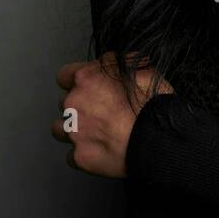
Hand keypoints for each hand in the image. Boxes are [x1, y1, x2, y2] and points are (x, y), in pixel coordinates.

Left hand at [51, 51, 175, 177]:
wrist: (158, 138)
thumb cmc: (153, 104)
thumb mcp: (141, 69)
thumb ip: (117, 63)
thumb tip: (109, 61)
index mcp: (86, 79)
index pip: (64, 75)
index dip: (77, 81)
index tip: (87, 88)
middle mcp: (74, 104)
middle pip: (64, 103)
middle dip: (79, 107)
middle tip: (100, 113)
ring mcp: (74, 131)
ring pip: (60, 129)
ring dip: (74, 130)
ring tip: (96, 133)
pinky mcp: (79, 156)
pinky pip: (72, 155)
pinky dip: (83, 153)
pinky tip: (100, 151)